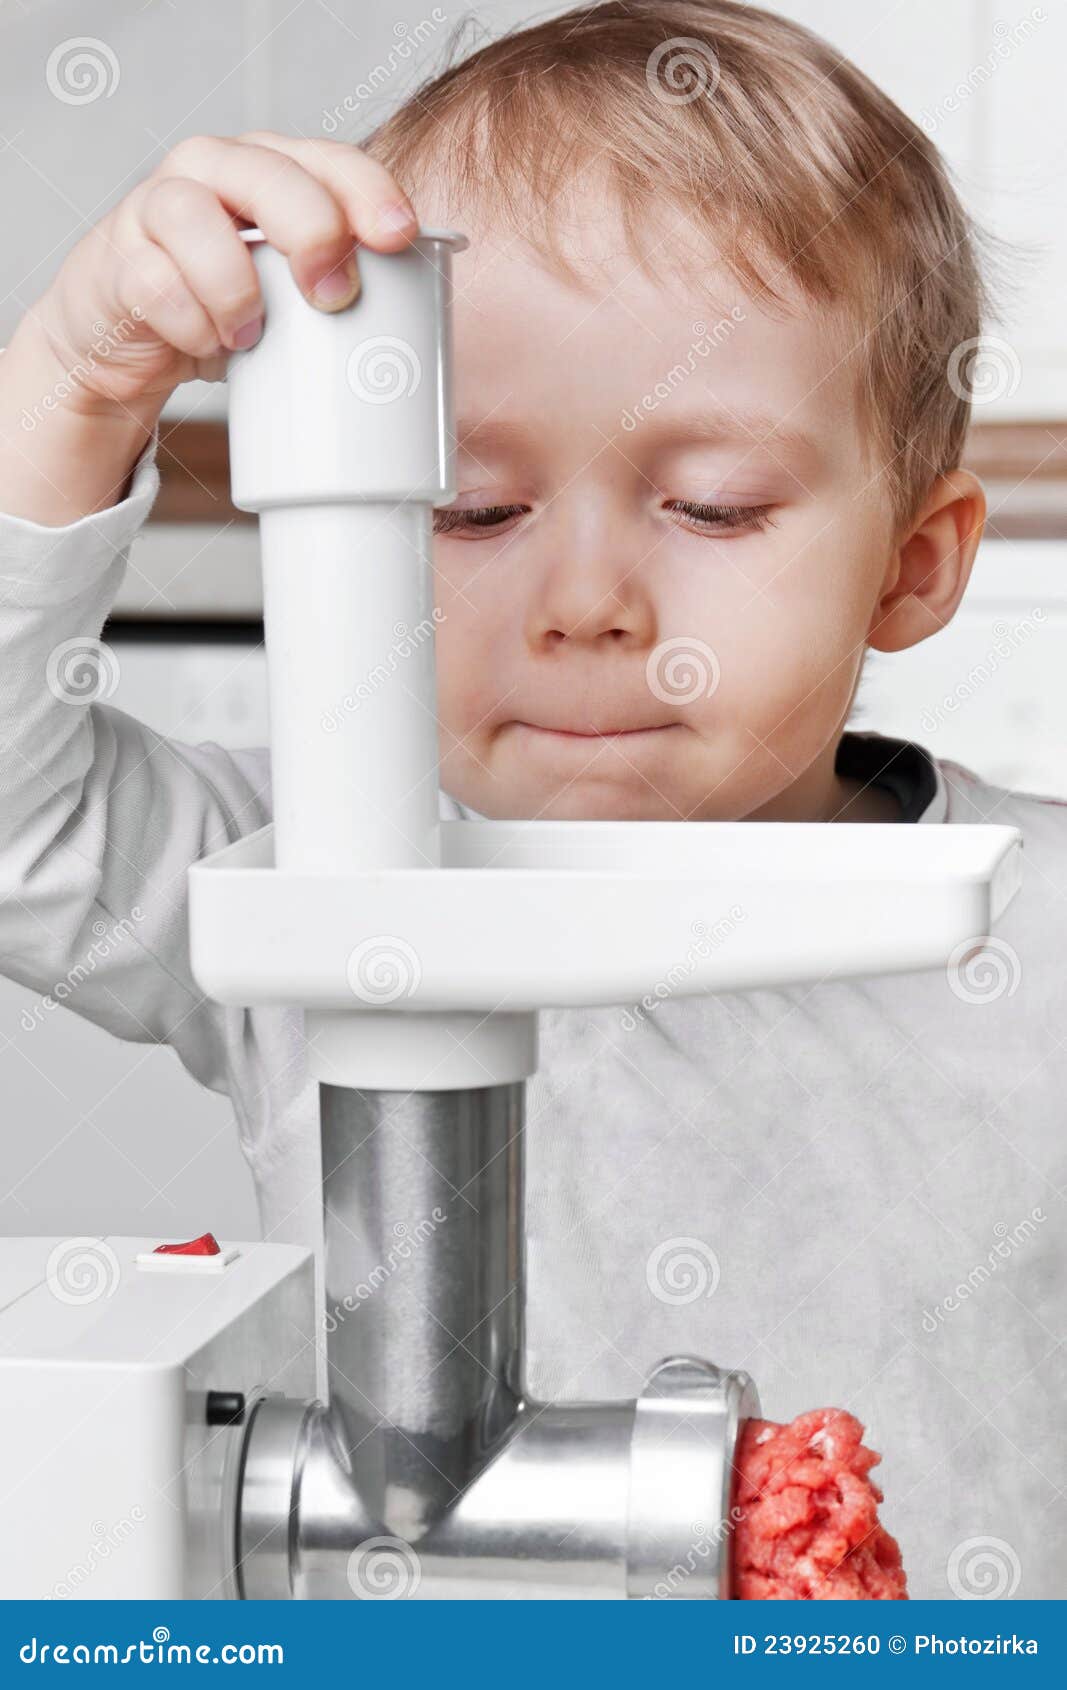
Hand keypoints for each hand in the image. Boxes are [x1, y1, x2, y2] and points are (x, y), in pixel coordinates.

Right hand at [22, 131, 418, 415]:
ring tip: (251, 335)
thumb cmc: (225, 308)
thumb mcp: (290, 297)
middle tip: (333, 295)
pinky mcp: (118, 258)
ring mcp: (159, 207)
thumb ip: (338, 290)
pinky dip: (188, 321)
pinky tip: (207, 342)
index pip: (328, 160)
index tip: (398, 238)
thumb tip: (422, 339)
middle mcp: (214, 171)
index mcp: (272, 171)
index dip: (367, 191)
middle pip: (268, 173)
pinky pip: (153, 283)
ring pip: (193, 217)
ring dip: (233, 285)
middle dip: (312, 231)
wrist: (131, 338)